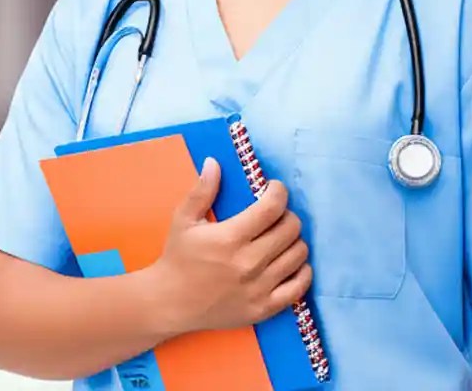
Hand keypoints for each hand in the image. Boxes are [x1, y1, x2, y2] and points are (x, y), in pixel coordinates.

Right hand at [148, 159, 311, 334]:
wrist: (169, 304)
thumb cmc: (177, 258)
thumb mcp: (183, 220)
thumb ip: (202, 190)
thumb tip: (214, 162)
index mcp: (230, 238)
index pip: (273, 208)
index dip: (279, 192)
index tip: (274, 189)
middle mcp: (248, 263)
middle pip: (291, 229)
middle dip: (287, 215)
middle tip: (276, 215)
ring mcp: (258, 288)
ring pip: (299, 254)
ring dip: (294, 241)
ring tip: (281, 238)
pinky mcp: (264, 309)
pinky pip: (299, 287)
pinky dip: (302, 271)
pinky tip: (290, 263)